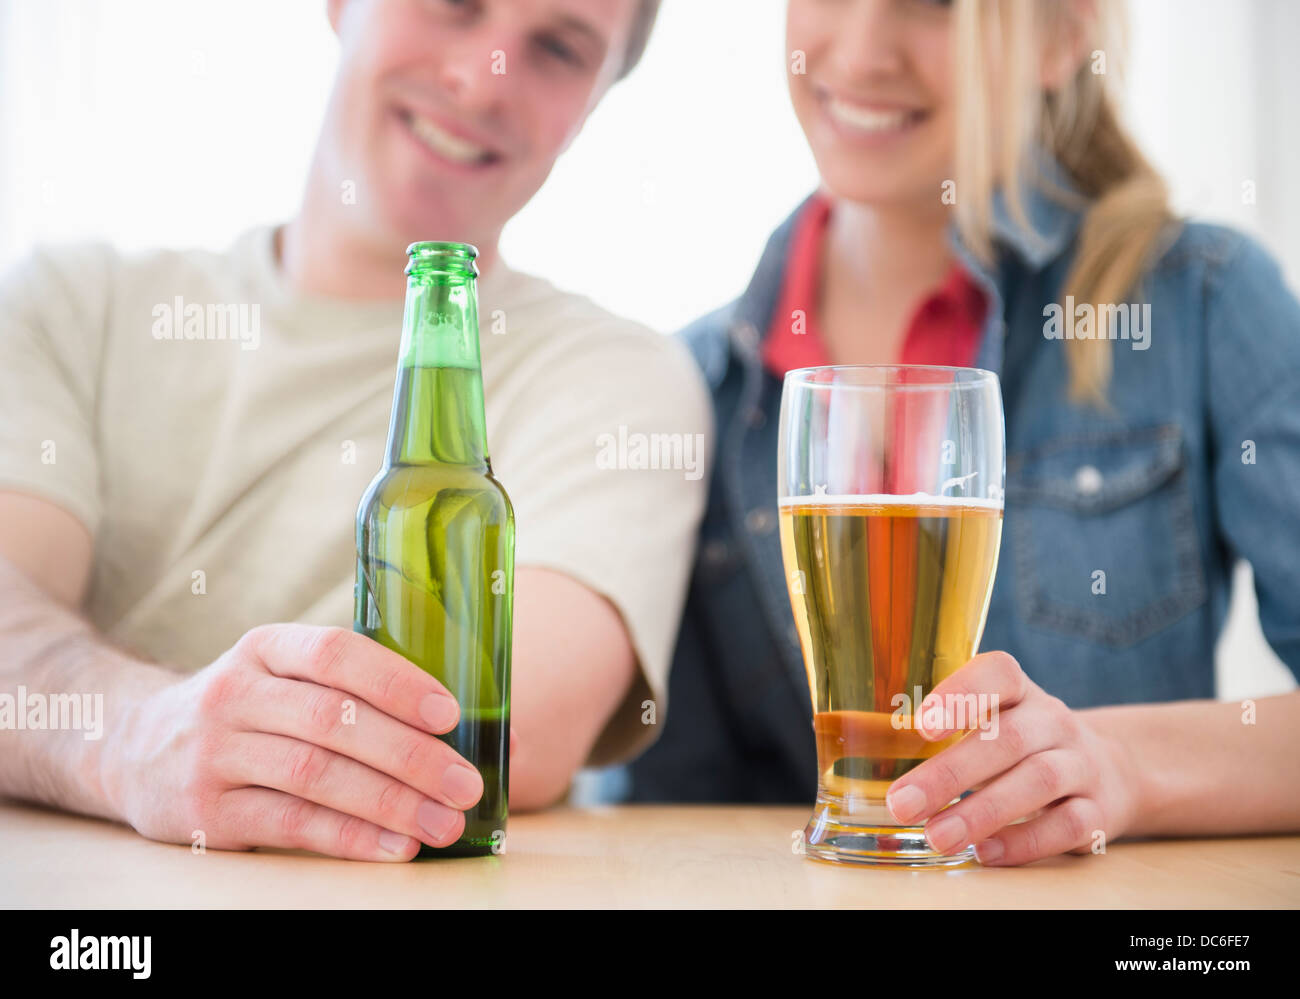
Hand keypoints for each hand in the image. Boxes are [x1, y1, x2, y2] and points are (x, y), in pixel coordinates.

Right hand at [103, 624, 486, 860]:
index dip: (395, 682)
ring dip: (389, 802)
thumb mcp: (283, 678)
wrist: (133, 747)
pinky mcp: (205, 811)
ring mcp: (215, 752)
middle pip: (333, 721)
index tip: (450, 713)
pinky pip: (290, 823)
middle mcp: (236, 693)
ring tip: (444, 823)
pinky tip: (396, 846)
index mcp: (267, 647)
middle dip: (409, 755)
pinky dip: (350, 836)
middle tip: (465, 783)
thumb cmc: (249, 711)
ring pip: (315, 775)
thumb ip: (361, 692)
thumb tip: (487, 730)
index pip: (335, 653)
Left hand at [884, 652, 1141, 865]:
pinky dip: (1025, 841)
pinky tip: (985, 852)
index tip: (923, 725)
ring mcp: (1081, 764)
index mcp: (1020, 692)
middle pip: (1007, 739)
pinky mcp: (1100, 810)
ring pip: (1039, 781)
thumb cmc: (1021, 744)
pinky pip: (1067, 824)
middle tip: (903, 803)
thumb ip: (943, 729)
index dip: (962, 695)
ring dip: (983, 811)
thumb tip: (862, 751)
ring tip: (937, 836)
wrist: (1111, 770)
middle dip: (951, 773)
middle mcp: (1053, 721)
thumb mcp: (992, 721)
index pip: (999, 674)